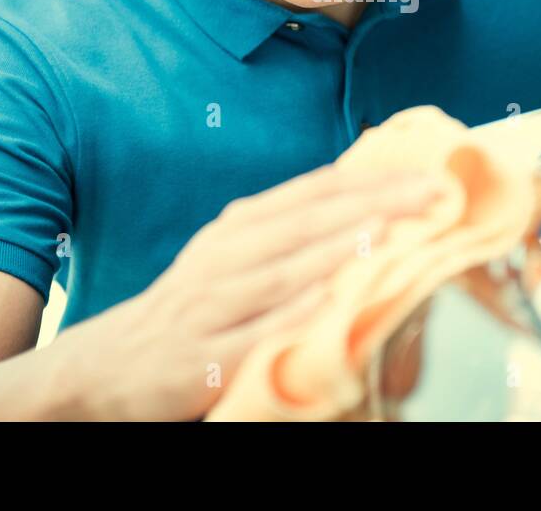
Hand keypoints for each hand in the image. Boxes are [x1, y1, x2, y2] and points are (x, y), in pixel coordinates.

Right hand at [54, 163, 435, 419]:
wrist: (108, 366)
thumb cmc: (191, 305)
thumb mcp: (232, 254)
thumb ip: (289, 229)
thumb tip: (365, 199)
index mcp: (238, 228)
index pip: (313, 193)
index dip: (371, 180)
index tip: (428, 173)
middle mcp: (225, 258)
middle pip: (308, 223)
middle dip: (374, 205)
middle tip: (432, 195)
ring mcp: (212, 306)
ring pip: (284, 272)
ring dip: (340, 250)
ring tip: (392, 232)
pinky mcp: (202, 358)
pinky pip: (253, 334)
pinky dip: (291, 315)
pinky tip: (328, 300)